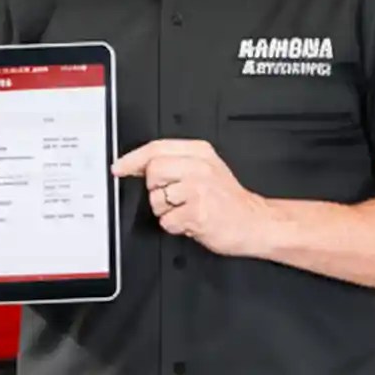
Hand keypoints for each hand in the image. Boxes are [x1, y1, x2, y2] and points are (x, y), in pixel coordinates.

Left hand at [111, 139, 273, 257]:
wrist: (255, 222)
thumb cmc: (228, 200)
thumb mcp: (207, 168)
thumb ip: (176, 162)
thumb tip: (137, 165)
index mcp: (200, 152)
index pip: (156, 148)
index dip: (132, 159)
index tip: (119, 168)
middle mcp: (200, 166)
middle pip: (152, 171)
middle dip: (155, 189)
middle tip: (172, 198)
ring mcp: (199, 188)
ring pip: (157, 198)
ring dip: (165, 211)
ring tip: (185, 210)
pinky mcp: (198, 211)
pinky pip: (167, 221)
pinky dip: (175, 226)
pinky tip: (190, 222)